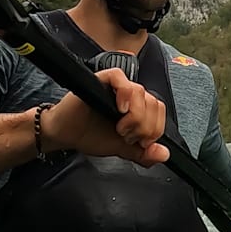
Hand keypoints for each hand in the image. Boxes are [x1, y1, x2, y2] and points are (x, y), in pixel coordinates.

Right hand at [38, 67, 169, 166]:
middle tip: (127, 136)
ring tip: (120, 128)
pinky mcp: (100, 79)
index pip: (158, 110)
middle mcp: (128, 94)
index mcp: (137, 107)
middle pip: (152, 102)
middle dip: (144, 126)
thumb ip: (143, 154)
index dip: (154, 128)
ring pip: (139, 92)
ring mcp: (115, 86)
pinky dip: (124, 93)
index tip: (140, 142)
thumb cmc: (90, 135)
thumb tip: (164, 154)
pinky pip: (119, 77)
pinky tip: (120, 109)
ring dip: (135, 115)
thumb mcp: (122, 149)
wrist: (66, 135)